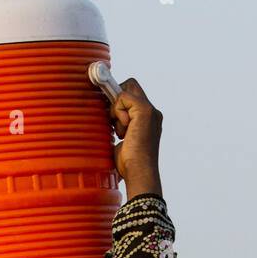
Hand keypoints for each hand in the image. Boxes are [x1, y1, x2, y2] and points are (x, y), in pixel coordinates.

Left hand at [107, 78, 162, 198]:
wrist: (139, 172)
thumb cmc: (129, 163)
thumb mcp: (121, 139)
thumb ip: (118, 124)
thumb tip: (104, 114)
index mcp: (148, 120)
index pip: (132, 95)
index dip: (118, 99)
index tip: (109, 113)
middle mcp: (152, 113)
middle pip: (130, 85)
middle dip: (115, 97)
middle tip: (111, 116)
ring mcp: (150, 111)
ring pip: (125, 90)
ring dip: (116, 109)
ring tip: (120, 131)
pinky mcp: (145, 111)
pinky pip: (123, 96)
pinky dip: (118, 112)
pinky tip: (124, 130)